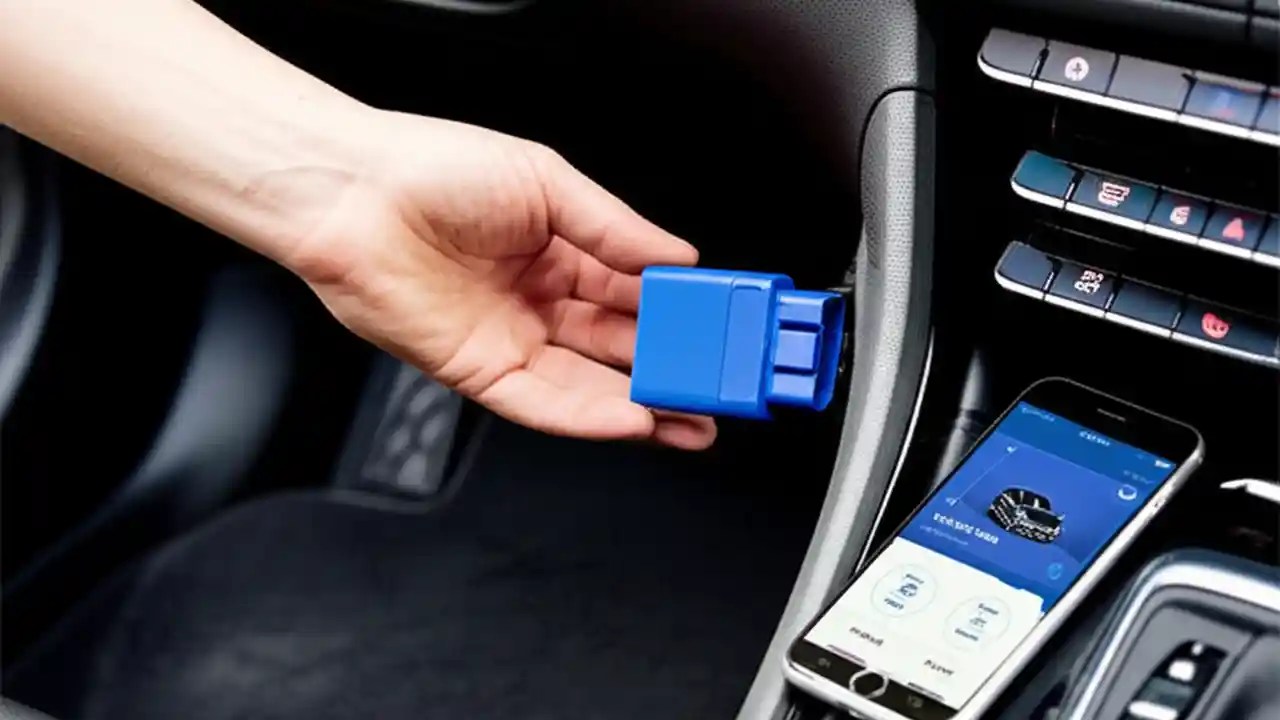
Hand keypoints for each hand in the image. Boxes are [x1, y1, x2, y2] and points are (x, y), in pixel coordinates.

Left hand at [278, 110, 716, 448]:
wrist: (353, 194)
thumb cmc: (431, 168)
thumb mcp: (546, 181)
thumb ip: (615, 228)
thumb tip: (678, 256)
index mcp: (560, 251)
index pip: (636, 293)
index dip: (680, 314)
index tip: (721, 327)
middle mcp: (539, 301)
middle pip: (620, 347)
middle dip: (673, 371)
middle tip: (721, 386)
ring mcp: (511, 339)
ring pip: (590, 386)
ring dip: (644, 407)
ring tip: (695, 419)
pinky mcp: (478, 371)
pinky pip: (542, 403)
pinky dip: (589, 416)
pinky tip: (633, 419)